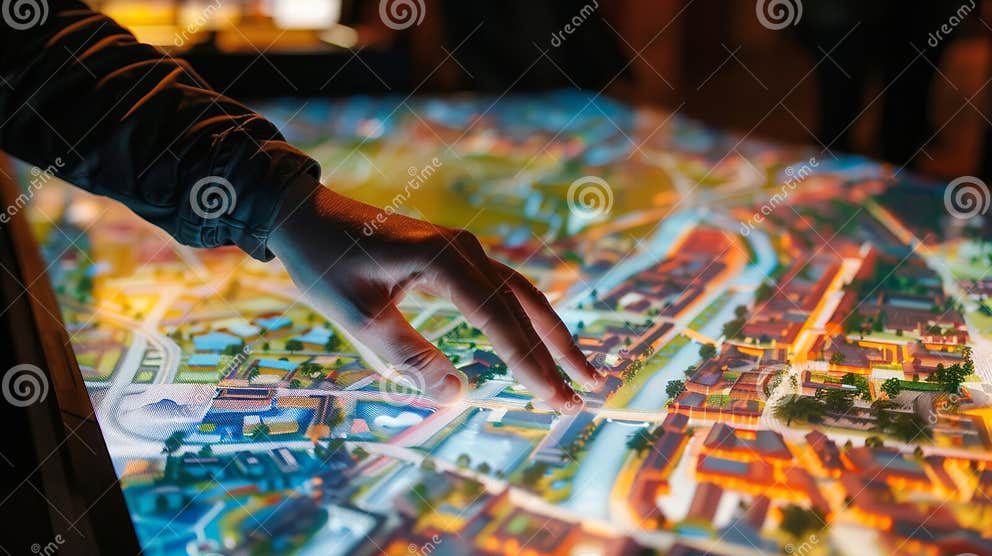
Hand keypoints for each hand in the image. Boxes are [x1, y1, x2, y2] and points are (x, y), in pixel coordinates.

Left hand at [268, 178, 602, 412]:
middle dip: (557, 351)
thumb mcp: (359, 317)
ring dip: (552, 334)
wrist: (305, 214)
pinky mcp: (456, 257)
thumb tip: (456, 396)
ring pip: (522, 295)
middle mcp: (465, 249)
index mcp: (444, 259)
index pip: (498, 319)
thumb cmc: (325, 263)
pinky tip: (539, 343)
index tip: (554, 398)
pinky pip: (503, 291)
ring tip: (582, 371)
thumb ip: (409, 356)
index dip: (528, 362)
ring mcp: (464, 250)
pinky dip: (526, 320)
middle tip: (588, 392)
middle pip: (525, 304)